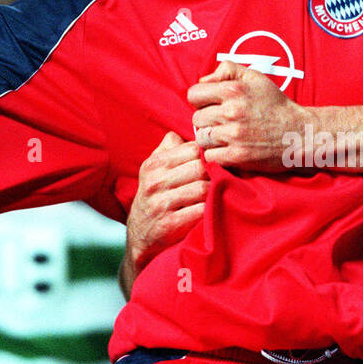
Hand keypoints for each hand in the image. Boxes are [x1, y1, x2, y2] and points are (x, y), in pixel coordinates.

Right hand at [121, 132, 209, 292]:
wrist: (140, 236)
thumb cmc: (155, 197)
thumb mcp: (154, 170)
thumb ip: (169, 148)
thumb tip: (190, 128)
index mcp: (154, 165)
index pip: (191, 149)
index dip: (207, 155)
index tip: (214, 163)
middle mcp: (155, 182)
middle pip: (199, 167)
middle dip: (213, 174)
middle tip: (222, 180)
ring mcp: (161, 204)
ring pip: (202, 188)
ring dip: (214, 192)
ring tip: (218, 195)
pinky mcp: (169, 225)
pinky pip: (200, 211)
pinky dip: (210, 210)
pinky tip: (213, 210)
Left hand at [187, 61, 308, 169]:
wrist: (300, 133)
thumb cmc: (276, 106)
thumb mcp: (256, 78)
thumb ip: (227, 70)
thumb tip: (203, 81)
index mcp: (233, 90)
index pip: (194, 95)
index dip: (201, 101)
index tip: (212, 107)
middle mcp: (232, 111)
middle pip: (196, 118)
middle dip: (207, 121)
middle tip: (223, 124)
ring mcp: (234, 135)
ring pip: (201, 138)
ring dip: (210, 139)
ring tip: (226, 138)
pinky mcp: (238, 156)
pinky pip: (210, 156)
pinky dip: (217, 155)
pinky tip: (229, 150)